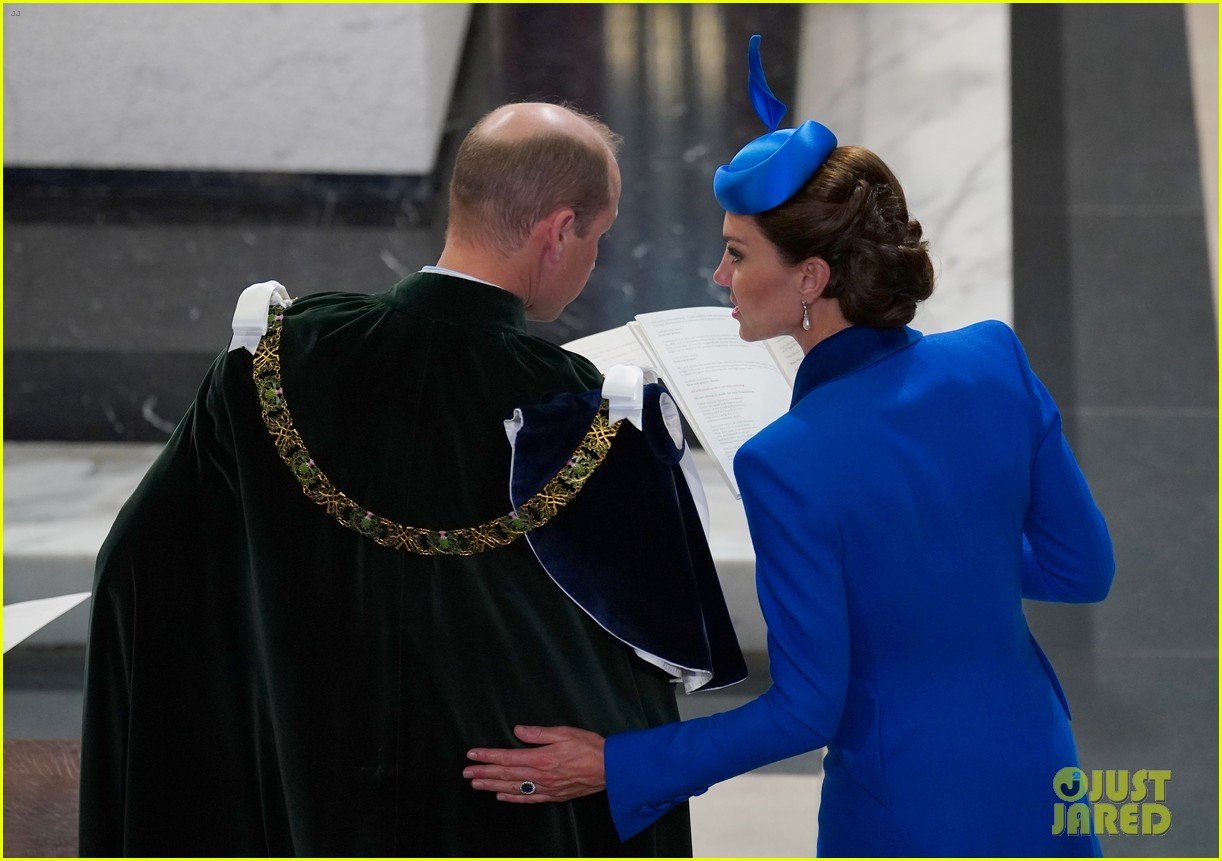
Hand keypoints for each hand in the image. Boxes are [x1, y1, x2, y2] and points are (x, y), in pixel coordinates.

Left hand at [463, 725, 605, 803]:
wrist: (610, 769)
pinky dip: (512, 797)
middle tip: (466, 772)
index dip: (487, 756)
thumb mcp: (564, 732)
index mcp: (540, 758)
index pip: (507, 758)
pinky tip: (501, 796)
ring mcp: (546, 788)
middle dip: (484, 772)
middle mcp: (540, 776)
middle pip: (505, 775)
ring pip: (513, 788)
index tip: (472, 754)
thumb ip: (538, 733)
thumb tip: (517, 731)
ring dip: (492, 786)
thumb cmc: (589, 747)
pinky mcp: (553, 795)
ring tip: (476, 784)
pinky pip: (528, 798)